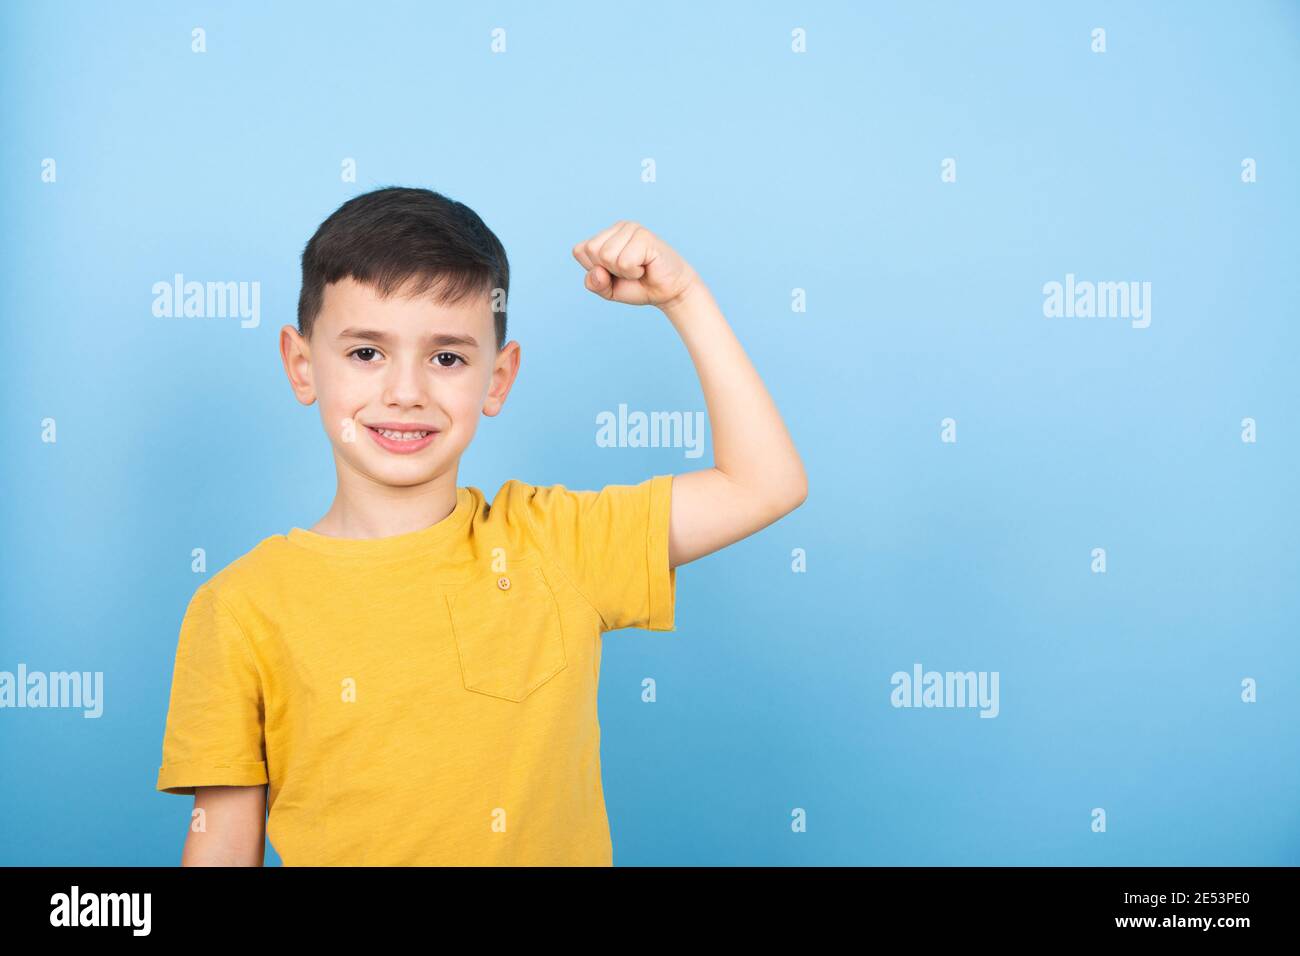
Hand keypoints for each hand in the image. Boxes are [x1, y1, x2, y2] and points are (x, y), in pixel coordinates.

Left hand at [572, 221, 699, 309]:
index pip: (580, 251)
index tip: (615, 273)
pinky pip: (624, 261)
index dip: (594, 270)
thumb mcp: (608, 289)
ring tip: (638, 268)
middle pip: (592, 251)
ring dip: (622, 272)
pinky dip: (633, 272)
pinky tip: (646, 267)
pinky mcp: (644, 236)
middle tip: (628, 271)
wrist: (668, 292)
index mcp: (605, 235)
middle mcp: (617, 227)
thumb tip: (597, 271)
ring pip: (606, 255)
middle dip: (608, 270)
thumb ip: (594, 283)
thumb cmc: (639, 286)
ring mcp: (631, 228)